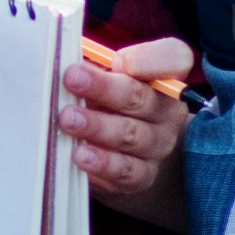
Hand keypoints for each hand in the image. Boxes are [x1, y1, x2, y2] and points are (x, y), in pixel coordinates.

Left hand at [58, 36, 194, 211]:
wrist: (128, 154)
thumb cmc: (111, 103)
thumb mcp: (107, 77)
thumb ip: (95, 66)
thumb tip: (60, 58)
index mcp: (163, 76)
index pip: (174, 58)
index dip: (148, 59)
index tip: (117, 61)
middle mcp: (167, 111)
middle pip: (141, 97)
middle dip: (104, 88)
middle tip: (72, 80)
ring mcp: (158, 146)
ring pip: (131, 135)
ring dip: (97, 127)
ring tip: (68, 120)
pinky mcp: (143, 176)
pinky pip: (125, 171)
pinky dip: (102, 163)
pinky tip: (80, 155)